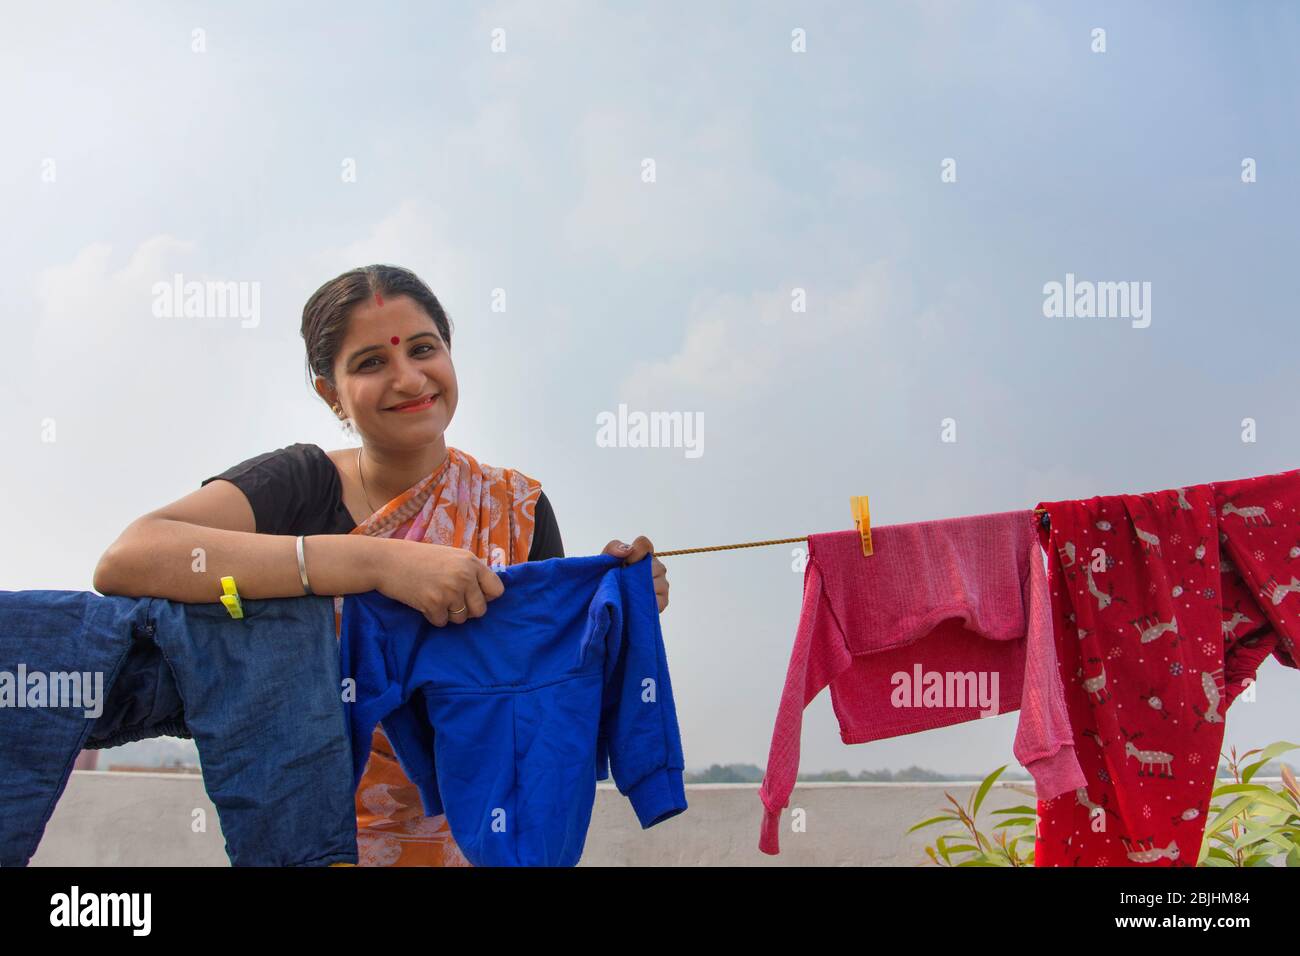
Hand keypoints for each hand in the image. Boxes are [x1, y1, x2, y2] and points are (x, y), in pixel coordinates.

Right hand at [374, 539, 504, 626]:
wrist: (386, 561)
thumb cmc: (418, 558)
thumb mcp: (451, 557)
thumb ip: (469, 571)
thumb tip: (488, 593)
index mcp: (471, 562)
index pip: (497, 590)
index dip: (485, 597)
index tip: (473, 596)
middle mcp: (464, 576)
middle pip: (480, 610)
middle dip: (466, 610)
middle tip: (450, 600)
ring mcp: (450, 590)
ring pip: (461, 619)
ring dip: (448, 614)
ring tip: (433, 596)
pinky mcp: (434, 603)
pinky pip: (441, 622)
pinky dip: (432, 617)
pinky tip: (422, 600)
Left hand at [603, 535, 668, 612]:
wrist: (607, 604)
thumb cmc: (606, 580)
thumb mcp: (604, 561)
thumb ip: (614, 548)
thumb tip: (628, 550)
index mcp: (642, 554)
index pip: (644, 544)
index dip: (636, 552)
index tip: (626, 563)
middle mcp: (656, 567)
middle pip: (653, 564)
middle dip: (635, 574)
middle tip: (623, 582)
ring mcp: (662, 583)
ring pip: (656, 583)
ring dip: (639, 589)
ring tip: (626, 594)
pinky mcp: (663, 601)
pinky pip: (657, 600)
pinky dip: (644, 602)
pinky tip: (633, 603)